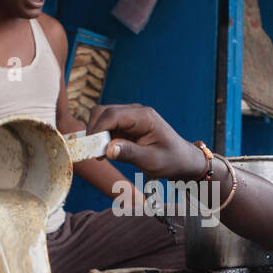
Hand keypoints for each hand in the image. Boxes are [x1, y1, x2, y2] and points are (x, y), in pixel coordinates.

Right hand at [86, 103, 205, 180]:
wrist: (181, 159)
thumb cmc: (170, 160)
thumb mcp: (151, 160)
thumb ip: (129, 153)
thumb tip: (107, 149)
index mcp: (144, 117)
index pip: (112, 115)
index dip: (97, 129)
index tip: (91, 148)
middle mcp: (135, 112)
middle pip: (103, 112)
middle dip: (93, 130)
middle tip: (91, 152)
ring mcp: (129, 117)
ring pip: (102, 118)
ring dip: (96, 134)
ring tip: (98, 154)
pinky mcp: (125, 125)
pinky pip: (107, 126)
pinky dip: (100, 137)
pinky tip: (104, 152)